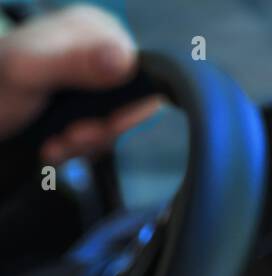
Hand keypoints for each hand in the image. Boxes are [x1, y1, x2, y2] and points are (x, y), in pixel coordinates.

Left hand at [0, 4, 159, 162]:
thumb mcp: (29, 71)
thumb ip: (75, 62)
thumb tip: (125, 59)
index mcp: (93, 30)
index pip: (142, 71)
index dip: (128, 107)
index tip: (100, 125)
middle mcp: (99, 53)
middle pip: (131, 105)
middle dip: (99, 131)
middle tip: (67, 137)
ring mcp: (93, 84)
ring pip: (116, 127)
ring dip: (83, 145)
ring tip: (52, 144)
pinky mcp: (85, 109)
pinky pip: (102, 138)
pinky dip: (77, 150)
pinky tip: (52, 145)